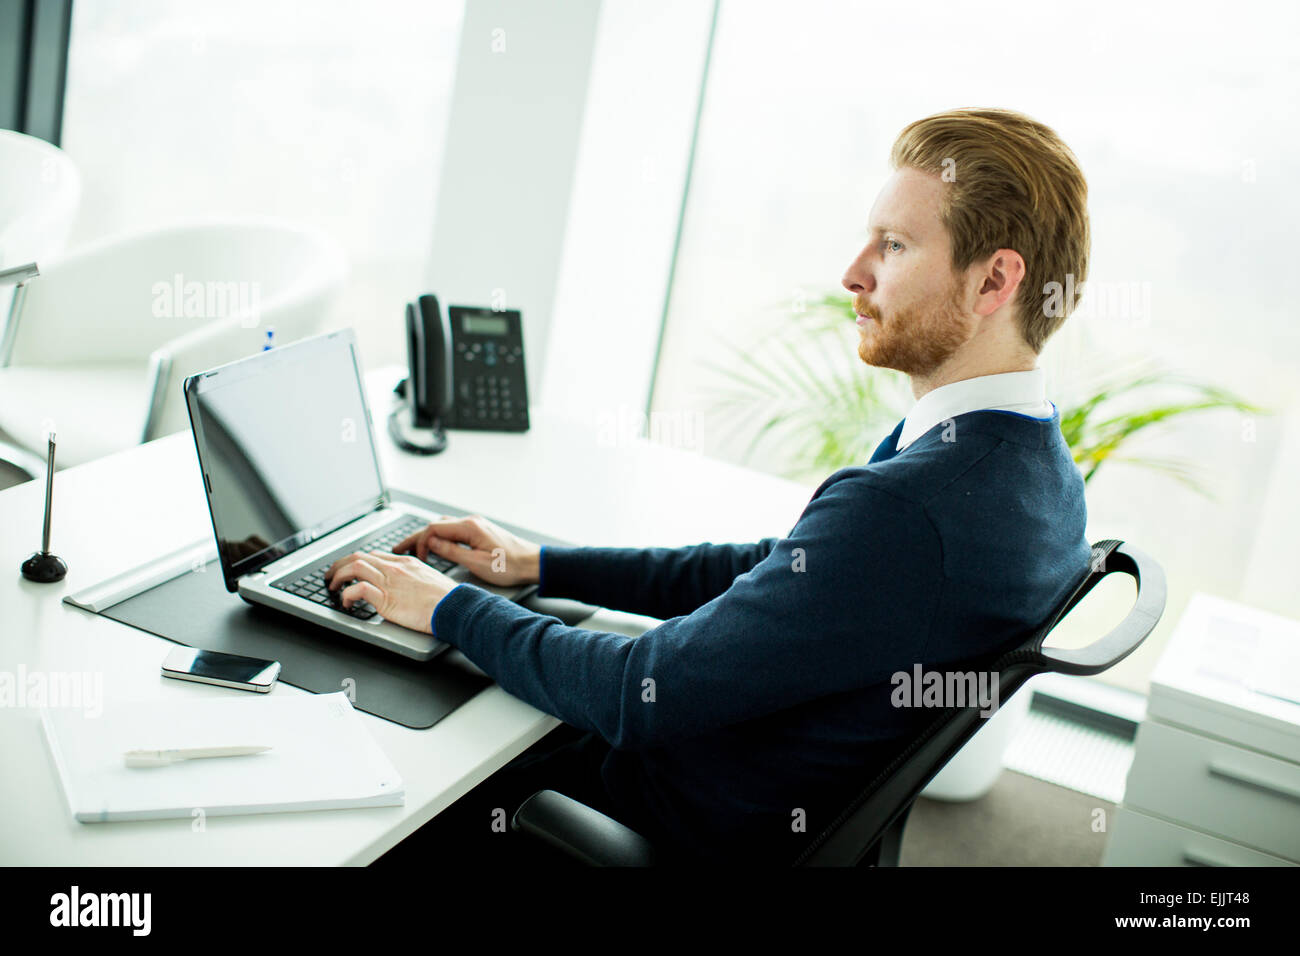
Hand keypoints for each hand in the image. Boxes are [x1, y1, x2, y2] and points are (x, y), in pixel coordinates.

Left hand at [325, 550, 457, 633]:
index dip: (357, 561)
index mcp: (406, 562)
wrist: (455, 606)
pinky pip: (359, 589)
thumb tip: (407, 588)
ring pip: (354, 567)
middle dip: (339, 565)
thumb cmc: (448, 598)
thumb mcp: (430, 580)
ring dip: (338, 576)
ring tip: (332, 586)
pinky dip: (347, 594)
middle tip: (331, 575)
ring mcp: (390, 581)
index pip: (374, 555)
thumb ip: (414, 579)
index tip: (350, 569)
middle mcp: (395, 568)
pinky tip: (346, 603)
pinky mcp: (386, 598)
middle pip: (359, 557)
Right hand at [394, 514, 540, 587]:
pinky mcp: (480, 532)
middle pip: (436, 526)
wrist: (533, 563)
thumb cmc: (510, 565)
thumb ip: (451, 552)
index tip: (417, 558)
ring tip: (412, 548)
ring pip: (444, 528)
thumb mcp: (477, 562)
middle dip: (416, 538)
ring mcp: (476, 526)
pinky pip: (454, 532)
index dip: (420, 542)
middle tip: (398, 548)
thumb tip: (430, 543)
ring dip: (427, 537)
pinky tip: (434, 546)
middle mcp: (471, 522)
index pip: (434, 528)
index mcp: (469, 527)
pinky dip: (440, 538)